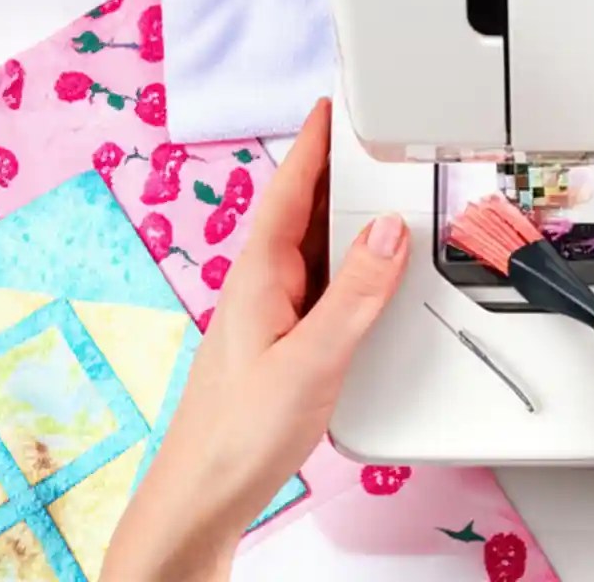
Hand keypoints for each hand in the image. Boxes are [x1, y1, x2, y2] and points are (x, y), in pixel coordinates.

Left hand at [102, 99, 409, 580]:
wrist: (206, 490)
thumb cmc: (240, 431)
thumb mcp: (311, 358)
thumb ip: (355, 295)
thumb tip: (387, 231)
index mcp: (260, 274)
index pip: (289, 189)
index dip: (314, 143)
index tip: (332, 104)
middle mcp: (262, 285)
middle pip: (303, 210)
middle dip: (337, 170)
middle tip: (373, 139)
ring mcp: (270, 312)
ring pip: (312, 246)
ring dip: (343, 215)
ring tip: (379, 191)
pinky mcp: (280, 339)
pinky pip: (319, 280)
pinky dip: (346, 260)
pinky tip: (365, 270)